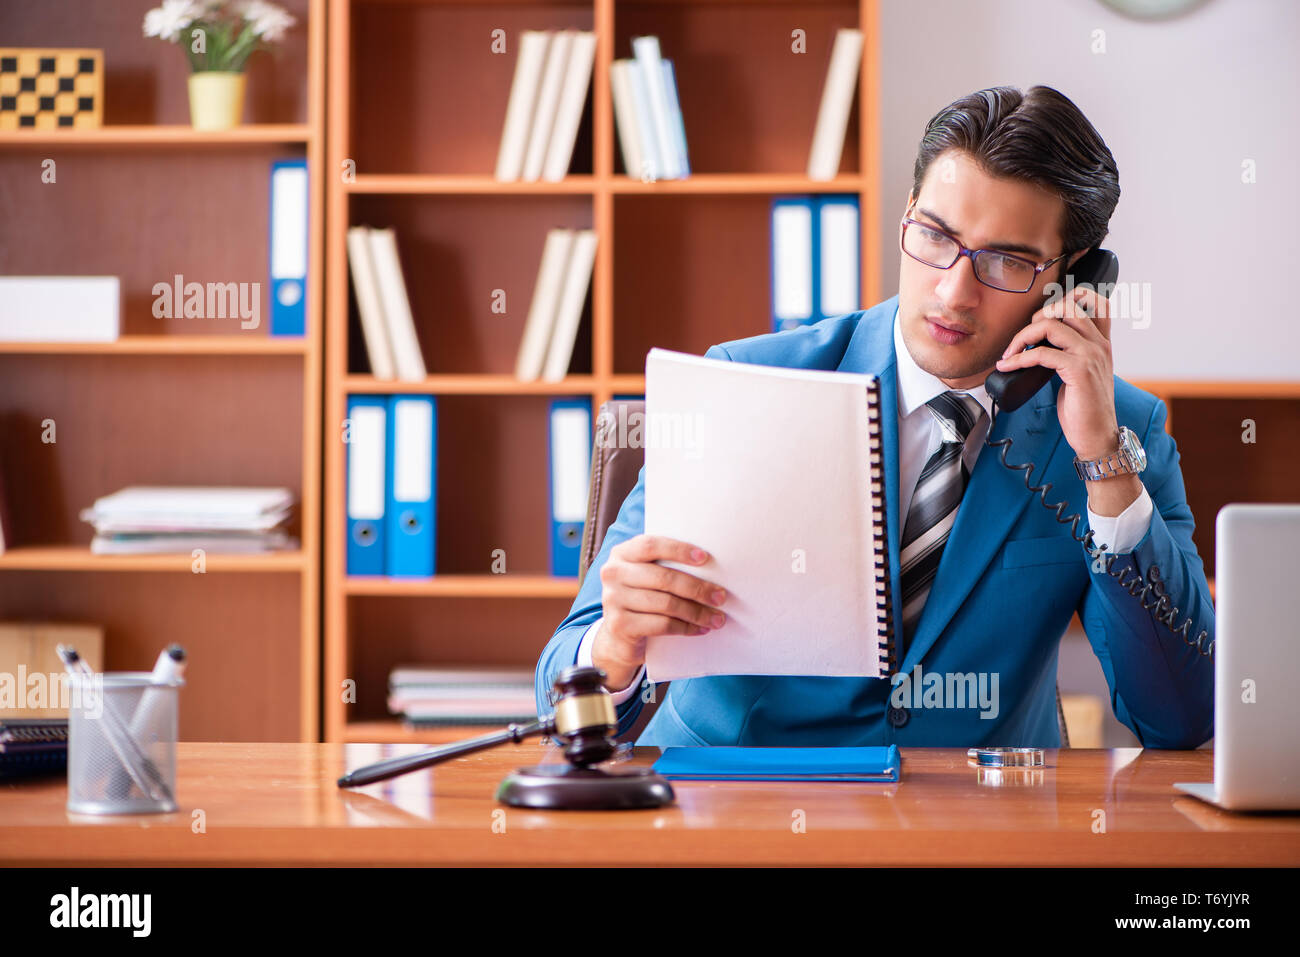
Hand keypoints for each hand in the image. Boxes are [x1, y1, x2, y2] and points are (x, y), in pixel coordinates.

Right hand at [592, 535, 726, 691]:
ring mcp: (613, 600)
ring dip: (696, 612)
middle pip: (663, 577)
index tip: (705, 559)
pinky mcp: (620, 625)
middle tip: (720, 597)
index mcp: (622, 553)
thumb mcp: (647, 575)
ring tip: (716, 618)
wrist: (618, 635)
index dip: (679, 550)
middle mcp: (613, 573)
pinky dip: (685, 628)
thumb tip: (713, 566)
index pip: (651, 545)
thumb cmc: (643, 597)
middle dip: (697, 588)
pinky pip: (661, 624)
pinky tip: (699, 629)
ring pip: (666, 604)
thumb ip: (666, 565)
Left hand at [994, 286, 1118, 459]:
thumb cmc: (1085, 409)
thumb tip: (1038, 344)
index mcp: (1101, 342)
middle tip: (1024, 339)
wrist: (1097, 437)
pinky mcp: (1079, 371)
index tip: (1044, 318)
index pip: (1095, 300)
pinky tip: (1008, 366)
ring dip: (1022, 337)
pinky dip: (1018, 358)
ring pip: (1051, 325)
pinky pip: (1041, 353)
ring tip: (1010, 353)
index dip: (1068, 297)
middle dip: (1037, 317)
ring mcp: (1091, 355)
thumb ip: (1067, 354)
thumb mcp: (1080, 374)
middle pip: (1066, 306)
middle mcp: (1099, 344)